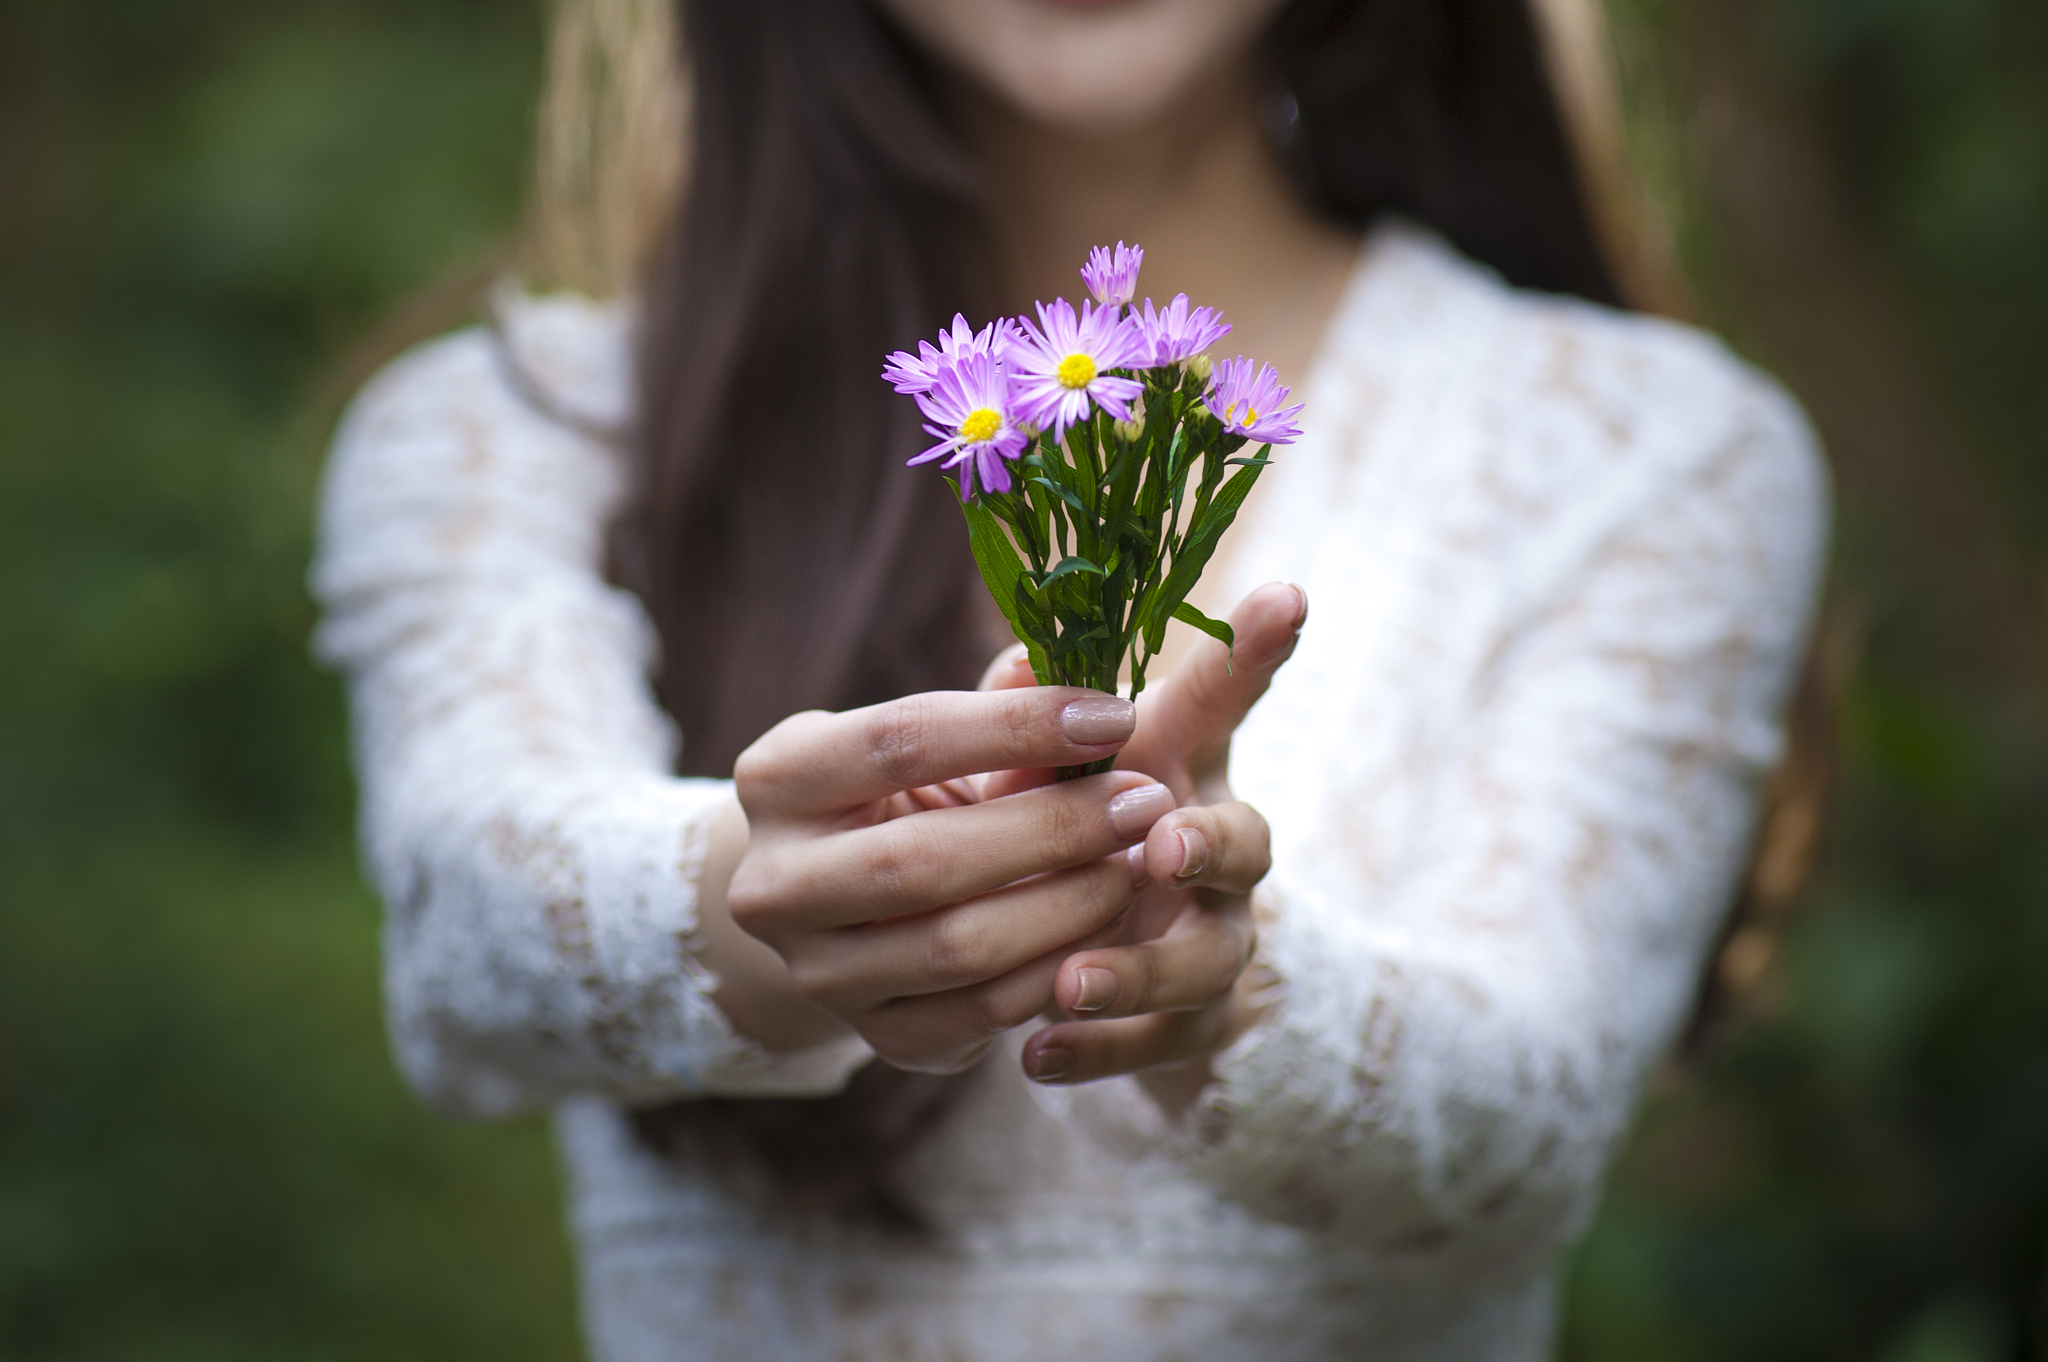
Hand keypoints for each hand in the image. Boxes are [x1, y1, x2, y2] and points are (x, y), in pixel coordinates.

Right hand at [725, 686, 1175, 1073]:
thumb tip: (1052, 649)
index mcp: (778, 778)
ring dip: (1069, 904)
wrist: (845, 901)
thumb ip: (992, 702)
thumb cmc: (902, 791)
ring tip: (1141, 862)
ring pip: (956, 947)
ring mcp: (817, 972)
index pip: (898, 740)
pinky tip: (1112, 926)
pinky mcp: (876, 1036)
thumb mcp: (927, 737)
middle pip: (922, 859)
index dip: (1013, 727)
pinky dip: (1058, 969)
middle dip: (1052, 828)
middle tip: (1146, 799)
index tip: (1112, 714)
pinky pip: (980, 1014)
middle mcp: (774, 884)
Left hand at [1002, 582, 1307, 1108]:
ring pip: (1205, 961)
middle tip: (1162, 844)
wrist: (1112, 943)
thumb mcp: (1046, 767)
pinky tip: (1037, 1058)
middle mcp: (1217, 848)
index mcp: (1181, 765)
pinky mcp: (1194, 1021)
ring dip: (1138, 970)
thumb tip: (1018, 658)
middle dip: (1209, 844)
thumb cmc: (1071, 823)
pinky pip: (1160, 1044)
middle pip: (1247, 843)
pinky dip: (1099, 1052)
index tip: (1284, 597)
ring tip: (1068, 982)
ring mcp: (1215, 937)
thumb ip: (1034, 722)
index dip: (1254, 650)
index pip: (1223, 698)